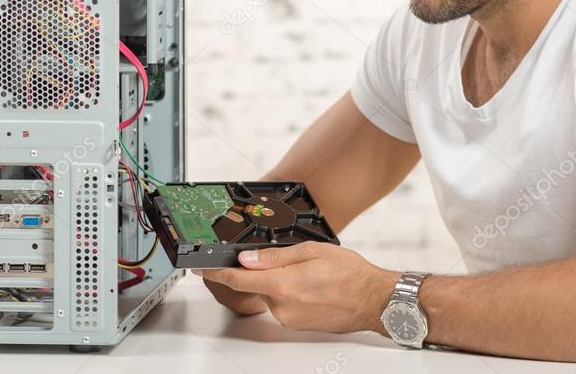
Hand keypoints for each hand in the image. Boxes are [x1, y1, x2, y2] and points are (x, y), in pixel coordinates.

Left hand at [196, 241, 397, 333]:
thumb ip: (275, 257)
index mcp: (283, 285)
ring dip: (278, 281)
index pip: (239, 278)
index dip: (217, 272)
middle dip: (261, 270)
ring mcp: (289, 318)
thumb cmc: (350, 274)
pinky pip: (283, 303)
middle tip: (286, 259)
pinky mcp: (297, 324)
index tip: (202, 268)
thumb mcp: (311, 251)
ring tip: (307, 271)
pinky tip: (310, 284)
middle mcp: (282, 306)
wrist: (374, 301)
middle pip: (255, 285)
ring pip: (270, 294)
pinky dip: (289, 292)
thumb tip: (247, 258)